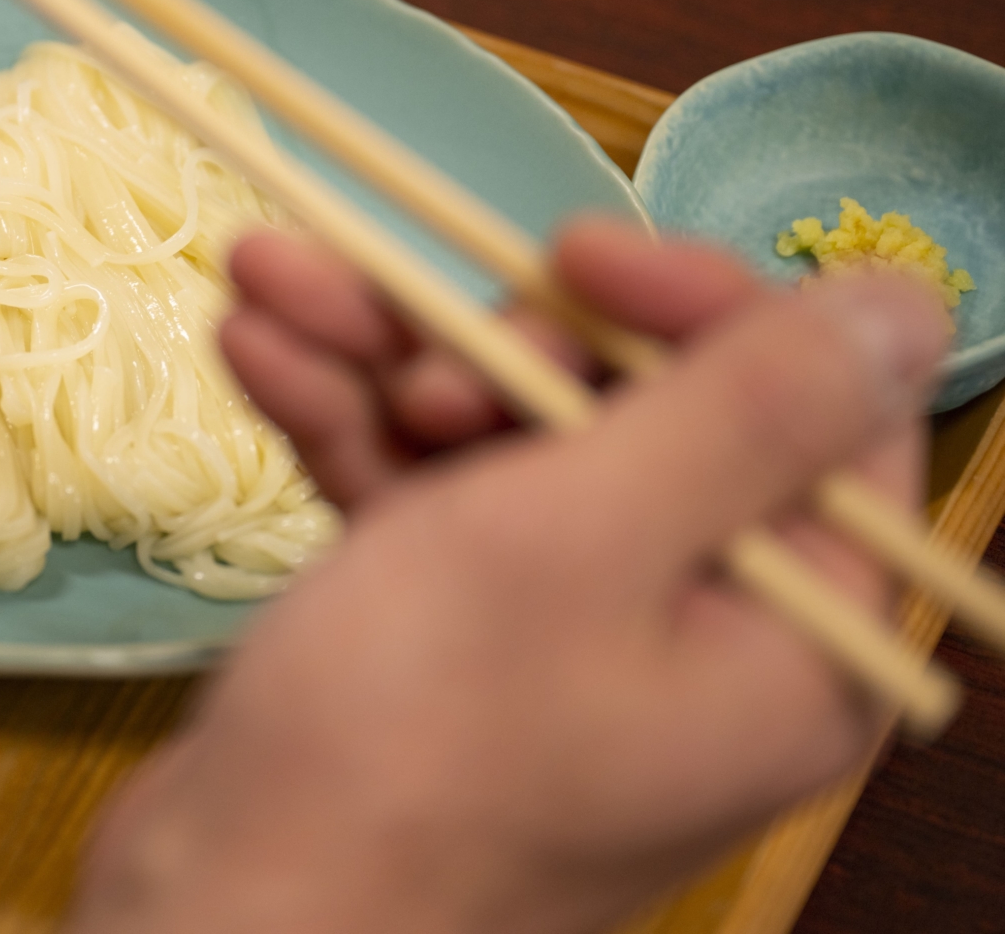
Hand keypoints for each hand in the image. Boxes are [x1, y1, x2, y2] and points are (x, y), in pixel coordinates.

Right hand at [69, 218, 946, 933]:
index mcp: (787, 634)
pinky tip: (248, 347)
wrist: (224, 913)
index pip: (806, 413)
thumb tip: (901, 298)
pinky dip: (341, 424)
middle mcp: (691, 634)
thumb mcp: (579, 541)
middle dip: (497, 344)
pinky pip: (418, 499)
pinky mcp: (444, 644)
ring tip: (260, 277)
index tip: (568, 257)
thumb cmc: (411, 738)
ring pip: (500, 441)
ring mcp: (557, 641)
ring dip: (379, 355)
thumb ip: (743, 410)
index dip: (695, 307)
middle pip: (633, 412)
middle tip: (413, 360)